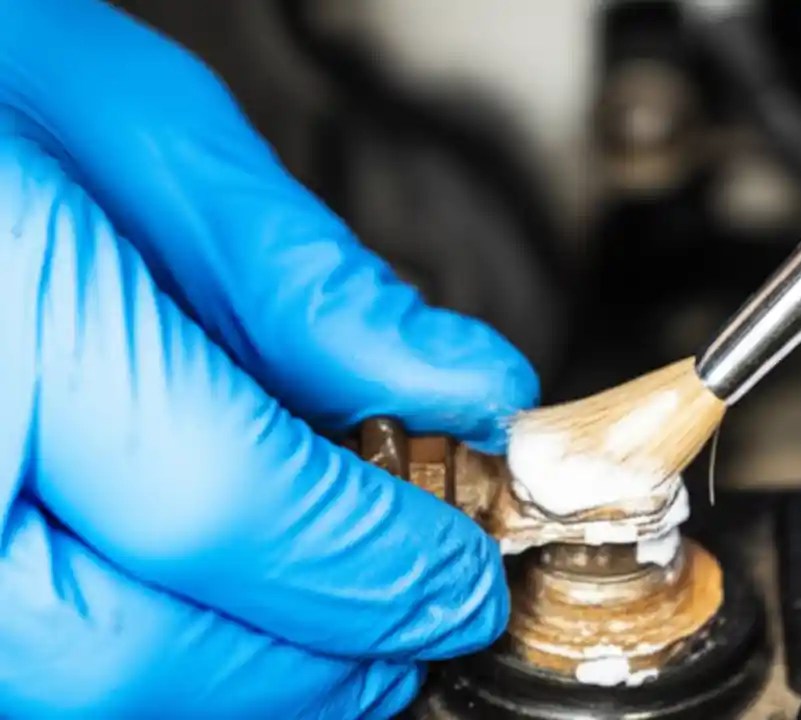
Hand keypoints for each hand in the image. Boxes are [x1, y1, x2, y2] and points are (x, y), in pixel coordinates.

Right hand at [0, 1, 537, 717]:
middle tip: (419, 617)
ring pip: (73, 689)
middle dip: (318, 661)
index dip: (372, 561)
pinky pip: (21, 668)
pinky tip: (216, 607)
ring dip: (236, 678)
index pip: (225, 504)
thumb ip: (297, 279)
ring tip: (336, 623)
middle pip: (138, 650)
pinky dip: (142, 655)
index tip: (460, 573)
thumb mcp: (125, 121)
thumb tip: (458, 388)